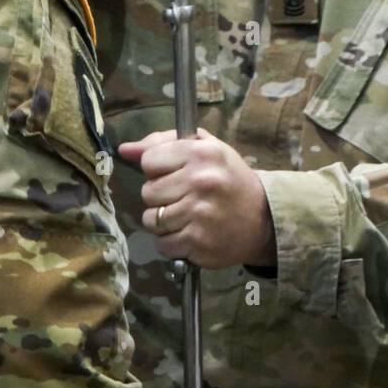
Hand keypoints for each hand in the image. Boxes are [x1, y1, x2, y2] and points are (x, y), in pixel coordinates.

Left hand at [119, 129, 276, 268]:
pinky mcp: (197, 242)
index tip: (174, 174)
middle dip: (160, 196)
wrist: (263, 219)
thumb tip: (124, 150)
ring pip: (151, 220)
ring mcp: (198, 213)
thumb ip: (164, 143)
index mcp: (202, 153)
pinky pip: (162, 244)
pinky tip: (189, 232)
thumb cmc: (229, 179)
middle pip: (147, 191)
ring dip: (163, 221)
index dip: (158, 168)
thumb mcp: (206, 149)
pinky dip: (171, 242)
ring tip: (185, 216)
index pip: (149, 160)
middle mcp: (201, 181)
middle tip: (182, 196)